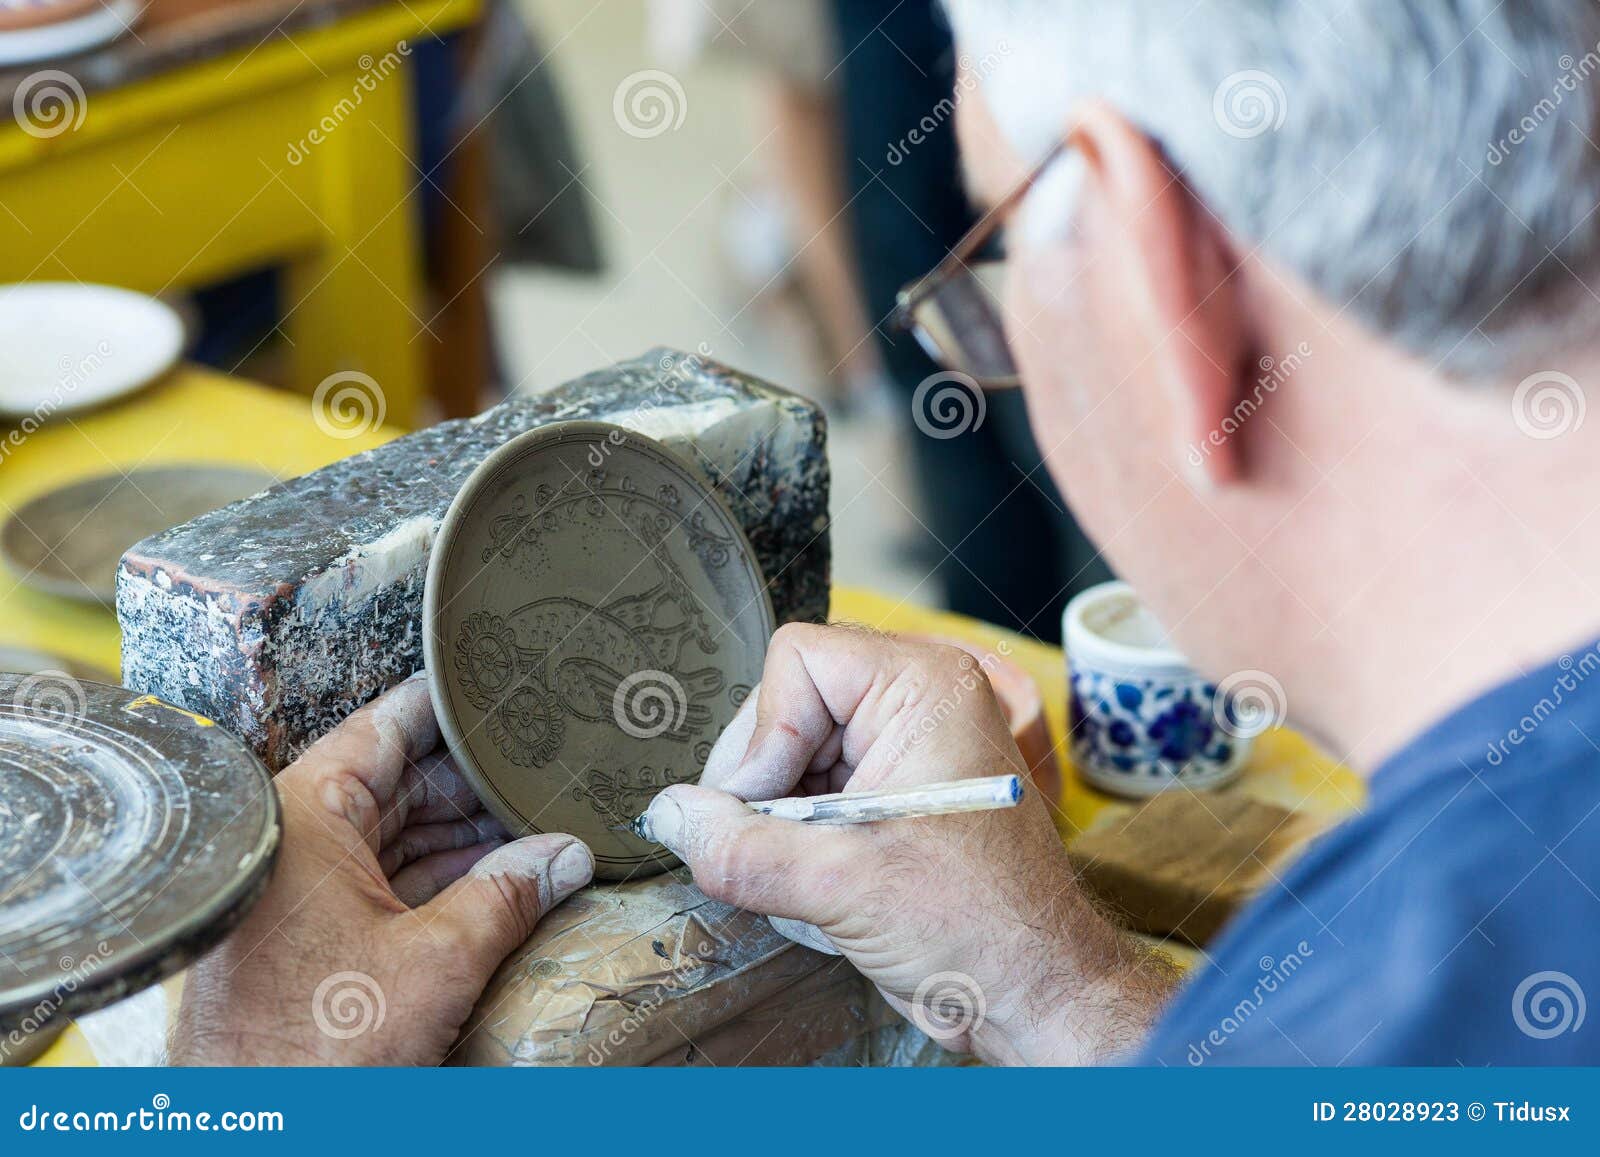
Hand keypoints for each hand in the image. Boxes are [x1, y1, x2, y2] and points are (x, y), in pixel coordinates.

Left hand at [170, 675, 593, 1065]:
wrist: (256, 1133)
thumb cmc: (314, 1052)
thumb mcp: (434, 962)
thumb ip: (506, 895)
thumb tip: (568, 855)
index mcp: (305, 814)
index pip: (388, 724)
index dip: (453, 703)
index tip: (504, 685)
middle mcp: (295, 838)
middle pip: (399, 779)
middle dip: (475, 781)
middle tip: (543, 765)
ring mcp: (300, 887)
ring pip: (396, 833)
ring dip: (465, 834)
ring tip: (538, 823)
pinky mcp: (309, 933)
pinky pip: (384, 881)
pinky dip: (440, 879)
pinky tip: (502, 878)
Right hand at [644, 624, 1176, 1064]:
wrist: (1035, 992)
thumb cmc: (982, 928)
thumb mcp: (844, 885)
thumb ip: (742, 847)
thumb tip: (668, 815)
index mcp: (925, 687)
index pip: (798, 661)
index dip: (766, 736)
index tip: (768, 807)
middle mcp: (918, 698)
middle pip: (786, 703)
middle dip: (766, 781)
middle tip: (779, 846)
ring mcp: (906, 743)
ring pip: (790, 750)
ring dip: (778, 815)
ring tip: (812, 870)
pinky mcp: (893, 787)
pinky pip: (809, 785)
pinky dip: (795, 833)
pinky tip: (821, 877)